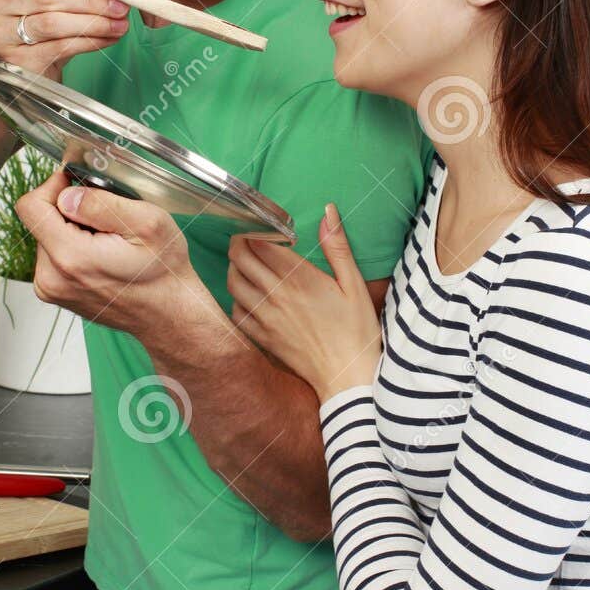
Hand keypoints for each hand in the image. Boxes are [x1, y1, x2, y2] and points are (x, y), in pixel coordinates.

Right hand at [0, 0, 129, 78]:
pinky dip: (89, 42)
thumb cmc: (34, 22)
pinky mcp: (15, 62)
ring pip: (53, 24)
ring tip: (118, 24)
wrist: (23, 65)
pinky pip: (59, 48)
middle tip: (119, 4)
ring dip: (94, 23)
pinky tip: (106, 38)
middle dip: (90, 1)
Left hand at [15, 172, 196, 330]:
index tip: (77, 186)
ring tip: (108, 244)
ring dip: (73, 230)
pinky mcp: (55, 292)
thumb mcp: (148, 222)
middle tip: (107, 224)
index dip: (52, 187)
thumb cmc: (163, 272)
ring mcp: (51, 288)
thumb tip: (66, 194)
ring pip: (47, 235)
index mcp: (70, 256)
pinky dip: (74, 247)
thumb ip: (101, 203)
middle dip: (70, 212)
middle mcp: (51, 277)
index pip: (30, 206)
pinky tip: (101, 257)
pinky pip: (53, 254)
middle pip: (40, 220)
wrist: (167, 313)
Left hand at [227, 204, 381, 401]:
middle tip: (247, 238)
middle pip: (240, 259)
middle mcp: (276, 296)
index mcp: (299, 278)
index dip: (255, 229)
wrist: (347, 378)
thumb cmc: (357, 330)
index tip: (261, 225)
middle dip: (239, 243)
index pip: (261, 244)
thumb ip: (337, 246)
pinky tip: (248, 294)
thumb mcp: (354, 284)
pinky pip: (236, 311)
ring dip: (234, 267)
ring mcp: (265, 318)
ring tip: (245, 262)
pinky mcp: (261, 337)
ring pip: (233, 283)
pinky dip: (236, 297)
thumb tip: (327, 211)